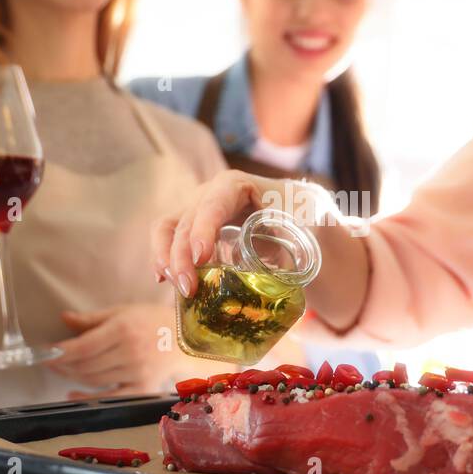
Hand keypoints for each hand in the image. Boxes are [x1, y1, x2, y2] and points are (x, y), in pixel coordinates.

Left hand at [45, 304, 181, 396]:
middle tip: (50, 362)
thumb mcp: (123, 312)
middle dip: (63, 365)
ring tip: (62, 371)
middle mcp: (129, 352)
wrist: (187, 339)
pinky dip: (88, 397)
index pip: (83, 347)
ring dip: (72, 377)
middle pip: (85, 365)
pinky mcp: (142, 388)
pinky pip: (109, 397)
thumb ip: (92, 319)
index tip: (46, 353)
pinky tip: (73, 393)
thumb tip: (64, 318)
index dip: (60, 353)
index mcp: (123, 329)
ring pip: (93, 380)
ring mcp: (136, 372)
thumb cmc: (153, 321)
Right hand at [149, 170, 344, 299]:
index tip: (202, 257)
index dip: (204, 227)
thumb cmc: (308, 220)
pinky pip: (171, 242)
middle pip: (186, 219)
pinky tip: (164, 282)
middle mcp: (211, 195)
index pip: (214, 201)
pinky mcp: (196, 235)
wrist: (306, 228)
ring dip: (165, 257)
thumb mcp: (309, 220)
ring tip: (175, 286)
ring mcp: (200, 214)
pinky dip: (165, 260)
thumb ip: (297, 230)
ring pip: (168, 228)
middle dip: (181, 254)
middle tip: (189, 288)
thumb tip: (282, 254)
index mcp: (237, 185)